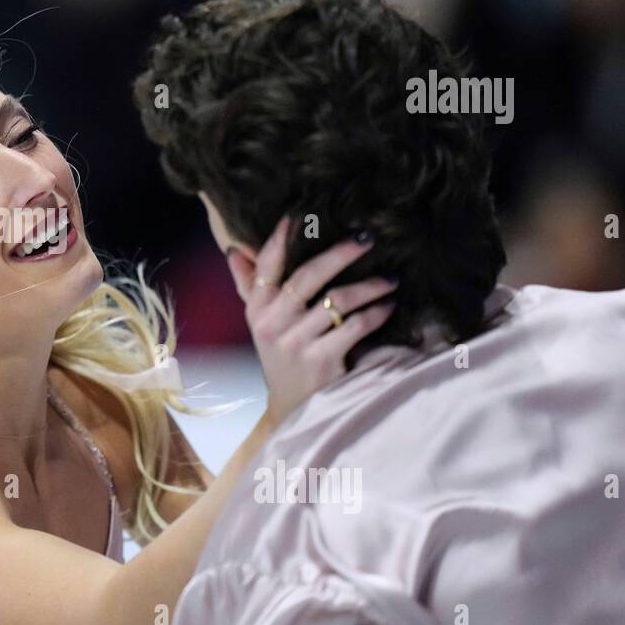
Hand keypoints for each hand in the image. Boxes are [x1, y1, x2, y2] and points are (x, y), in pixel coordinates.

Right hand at [226, 216, 396, 425]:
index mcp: (257, 309)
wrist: (293, 408)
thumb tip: (234, 249)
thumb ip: (249, 286)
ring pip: (337, 300)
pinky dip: (376, 313)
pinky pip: (355, 326)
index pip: (265, 267)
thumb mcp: (261, 322)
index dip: (278, 240)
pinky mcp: (321, 359)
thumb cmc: (281, 356)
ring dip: (369, 286)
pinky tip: (388, 306)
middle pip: (307, 276)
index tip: (295, 217)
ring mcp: (295, 342)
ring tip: (390, 280)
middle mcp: (271, 323)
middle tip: (367, 239)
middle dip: (340, 253)